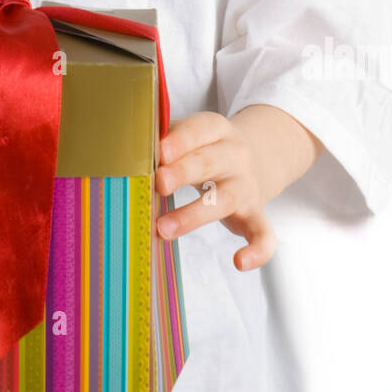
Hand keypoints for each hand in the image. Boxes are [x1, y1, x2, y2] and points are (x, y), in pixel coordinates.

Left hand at [154, 111, 276, 272]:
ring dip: (193, 214)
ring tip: (164, 228)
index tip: (160, 151)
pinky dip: (258, 250)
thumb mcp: (193, 134)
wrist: (259, 158)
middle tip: (160, 182)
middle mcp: (235, 156)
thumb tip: (128, 150)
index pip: (200, 130)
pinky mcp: (255, 215)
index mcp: (216, 130)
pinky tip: (240, 262)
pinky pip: (263, 234)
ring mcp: (246, 187)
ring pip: (224, 200)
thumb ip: (166, 140)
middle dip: (184, 172)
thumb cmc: (207, 148)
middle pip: (209, 163)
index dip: (181, 140)